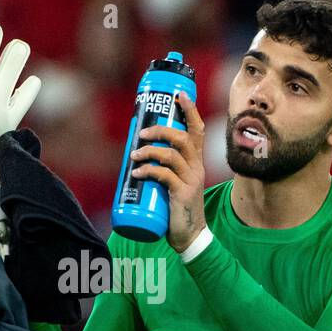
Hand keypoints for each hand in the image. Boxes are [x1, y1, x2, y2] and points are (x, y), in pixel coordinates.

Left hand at [129, 90, 207, 252]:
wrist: (189, 236)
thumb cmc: (177, 207)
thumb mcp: (173, 183)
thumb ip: (162, 168)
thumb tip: (135, 154)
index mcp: (196, 161)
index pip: (197, 130)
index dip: (190, 110)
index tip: (178, 94)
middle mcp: (196, 167)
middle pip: (183, 137)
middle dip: (161, 130)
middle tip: (141, 133)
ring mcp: (191, 181)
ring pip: (172, 154)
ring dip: (150, 151)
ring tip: (134, 155)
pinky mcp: (182, 194)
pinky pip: (164, 176)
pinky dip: (148, 171)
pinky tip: (136, 173)